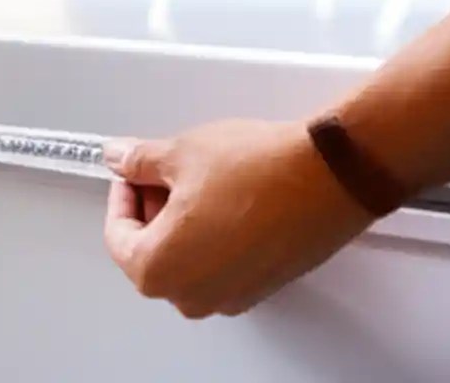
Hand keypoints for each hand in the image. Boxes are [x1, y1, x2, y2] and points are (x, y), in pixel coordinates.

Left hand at [101, 120, 373, 318]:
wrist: (331, 175)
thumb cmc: (262, 171)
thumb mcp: (180, 154)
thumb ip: (138, 162)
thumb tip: (122, 159)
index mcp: (160, 270)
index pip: (118, 236)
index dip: (122, 195)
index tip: (131, 173)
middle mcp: (193, 295)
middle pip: (150, 252)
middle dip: (151, 208)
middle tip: (160, 171)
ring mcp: (230, 295)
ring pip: (186, 259)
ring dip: (181, 221)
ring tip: (197, 178)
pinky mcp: (261, 286)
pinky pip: (219, 264)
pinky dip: (211, 235)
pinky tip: (225, 197)